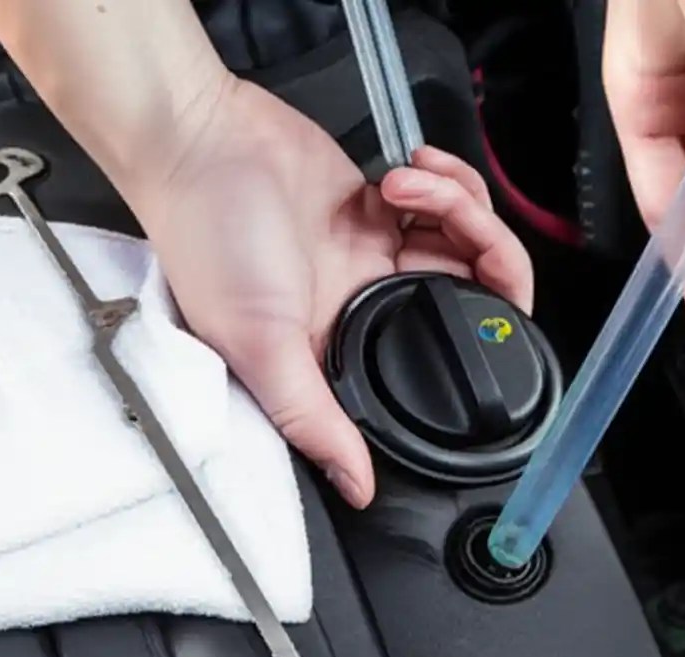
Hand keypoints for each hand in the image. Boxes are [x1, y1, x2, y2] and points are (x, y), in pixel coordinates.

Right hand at [122, 77, 532, 507]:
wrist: (197, 138)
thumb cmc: (210, 239)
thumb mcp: (261, 343)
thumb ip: (313, 417)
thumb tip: (358, 491)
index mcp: (343, 346)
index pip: (437, 363)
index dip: (481, 341)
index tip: (484, 312)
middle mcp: (366, 304)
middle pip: (473, 295)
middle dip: (487, 252)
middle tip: (465, 229)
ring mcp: (376, 250)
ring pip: (465, 241)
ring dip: (459, 206)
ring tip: (407, 185)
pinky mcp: (377, 202)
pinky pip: (443, 199)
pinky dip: (443, 182)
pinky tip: (409, 170)